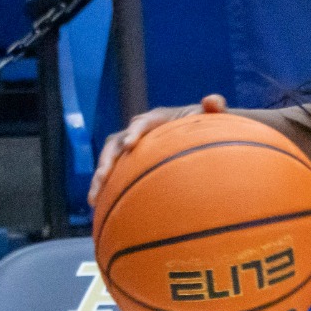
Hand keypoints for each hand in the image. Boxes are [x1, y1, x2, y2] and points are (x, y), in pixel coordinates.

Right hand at [89, 94, 226, 205]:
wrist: (202, 137)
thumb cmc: (209, 127)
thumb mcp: (215, 117)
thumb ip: (216, 107)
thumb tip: (212, 100)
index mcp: (158, 118)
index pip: (141, 122)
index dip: (134, 132)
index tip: (130, 146)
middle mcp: (140, 131)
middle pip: (115, 143)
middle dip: (106, 160)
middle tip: (102, 178)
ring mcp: (134, 148)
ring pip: (110, 160)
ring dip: (100, 178)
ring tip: (94, 200)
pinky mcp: (132, 163)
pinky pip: (116, 174)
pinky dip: (108, 189)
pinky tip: (103, 211)